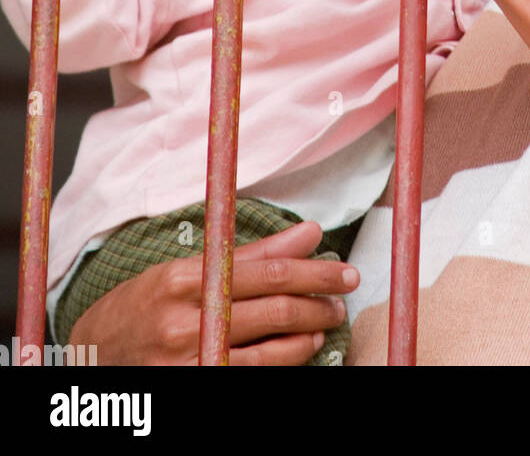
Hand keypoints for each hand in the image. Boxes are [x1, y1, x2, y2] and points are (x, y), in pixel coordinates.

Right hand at [67, 220, 359, 365]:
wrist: (94, 355)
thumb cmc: (147, 303)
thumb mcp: (191, 267)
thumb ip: (255, 253)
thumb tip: (311, 233)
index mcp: (186, 280)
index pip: (269, 273)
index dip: (314, 272)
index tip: (343, 271)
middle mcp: (186, 322)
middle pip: (274, 312)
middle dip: (318, 304)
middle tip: (342, 297)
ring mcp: (189, 361)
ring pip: (269, 353)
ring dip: (308, 337)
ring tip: (325, 323)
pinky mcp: (193, 386)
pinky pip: (252, 376)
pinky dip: (285, 362)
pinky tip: (301, 349)